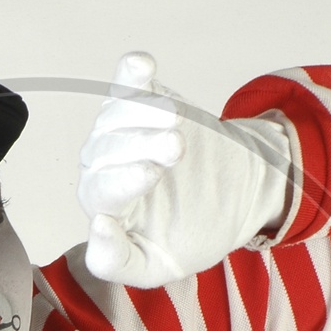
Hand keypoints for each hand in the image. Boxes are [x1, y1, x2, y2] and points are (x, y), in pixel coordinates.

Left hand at [77, 52, 292, 285]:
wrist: (233, 195)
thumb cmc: (188, 234)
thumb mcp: (156, 266)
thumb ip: (119, 261)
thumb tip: (98, 228)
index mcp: (104, 206)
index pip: (101, 194)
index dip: (122, 183)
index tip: (150, 175)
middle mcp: (104, 164)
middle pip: (108, 150)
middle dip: (141, 145)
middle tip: (176, 147)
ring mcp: (119, 130)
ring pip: (117, 116)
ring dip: (143, 113)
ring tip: (175, 118)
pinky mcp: (140, 102)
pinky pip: (127, 85)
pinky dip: (132, 73)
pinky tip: (141, 64)